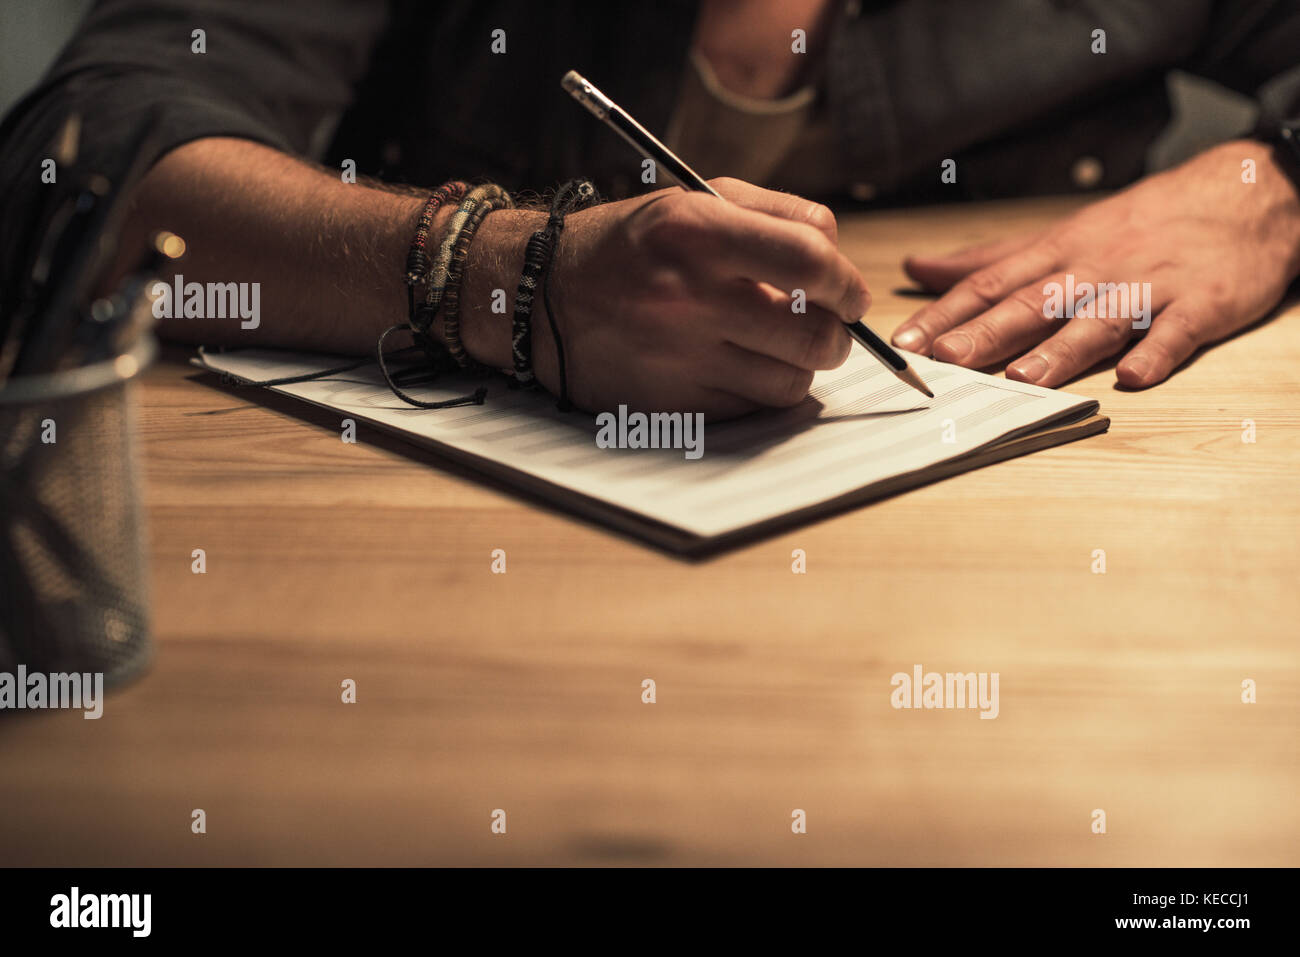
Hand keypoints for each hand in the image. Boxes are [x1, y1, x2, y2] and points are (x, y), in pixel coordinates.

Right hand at [532, 177, 868, 416]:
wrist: (542, 298)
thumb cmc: (629, 244)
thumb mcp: (693, 198)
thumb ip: (775, 212)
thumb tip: (836, 250)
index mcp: (697, 232)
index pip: (812, 264)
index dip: (848, 283)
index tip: (849, 292)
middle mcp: (688, 297)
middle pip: (813, 335)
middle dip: (837, 335)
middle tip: (827, 327)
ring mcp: (679, 357)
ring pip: (790, 382)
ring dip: (800, 366)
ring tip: (780, 346)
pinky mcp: (671, 403)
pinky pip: (750, 408)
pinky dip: (759, 390)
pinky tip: (739, 366)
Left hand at [891, 140, 1299, 388]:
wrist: (1247, 191)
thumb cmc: (1141, 224)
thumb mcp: (1060, 234)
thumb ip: (989, 259)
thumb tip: (919, 269)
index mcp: (1058, 253)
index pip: (990, 284)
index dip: (946, 313)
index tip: (904, 342)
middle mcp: (1096, 268)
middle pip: (1034, 301)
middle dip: (987, 331)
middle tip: (945, 358)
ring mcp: (1150, 284)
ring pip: (1098, 319)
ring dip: (1061, 349)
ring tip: (1024, 378)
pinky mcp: (1203, 303)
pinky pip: (1178, 330)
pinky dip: (1157, 352)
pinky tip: (1134, 377)